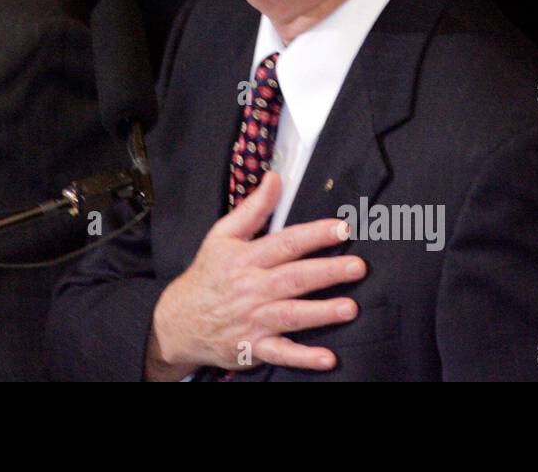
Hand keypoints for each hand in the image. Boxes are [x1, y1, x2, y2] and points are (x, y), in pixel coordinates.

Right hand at [145, 170, 363, 379]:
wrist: (179, 320)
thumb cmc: (208, 274)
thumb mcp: (222, 236)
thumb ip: (253, 208)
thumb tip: (275, 178)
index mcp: (245, 258)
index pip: (285, 243)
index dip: (314, 235)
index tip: (342, 228)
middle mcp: (251, 288)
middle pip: (293, 278)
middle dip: (327, 272)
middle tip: (358, 267)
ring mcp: (252, 319)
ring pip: (290, 315)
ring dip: (320, 313)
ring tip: (350, 308)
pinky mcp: (252, 347)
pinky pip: (280, 353)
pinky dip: (303, 358)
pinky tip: (327, 358)